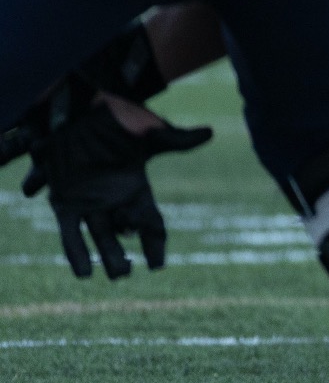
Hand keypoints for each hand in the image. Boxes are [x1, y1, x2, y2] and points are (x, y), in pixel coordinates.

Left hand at [20, 94, 211, 277]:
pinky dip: (76, 253)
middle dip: (123, 256)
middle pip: (122, 235)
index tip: (158, 264)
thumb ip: (175, 139)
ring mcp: (88, 202)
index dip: (155, 244)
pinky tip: (81, 271)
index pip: (150, 223)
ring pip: (99, 239)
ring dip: (105, 258)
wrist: (78, 107)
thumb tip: (209, 132)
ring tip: (113, 275)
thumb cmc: (115, 117)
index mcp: (135, 188)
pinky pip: (70, 233)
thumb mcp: (147, 131)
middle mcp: (112, 200)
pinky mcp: (64, 201)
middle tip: (125, 273)